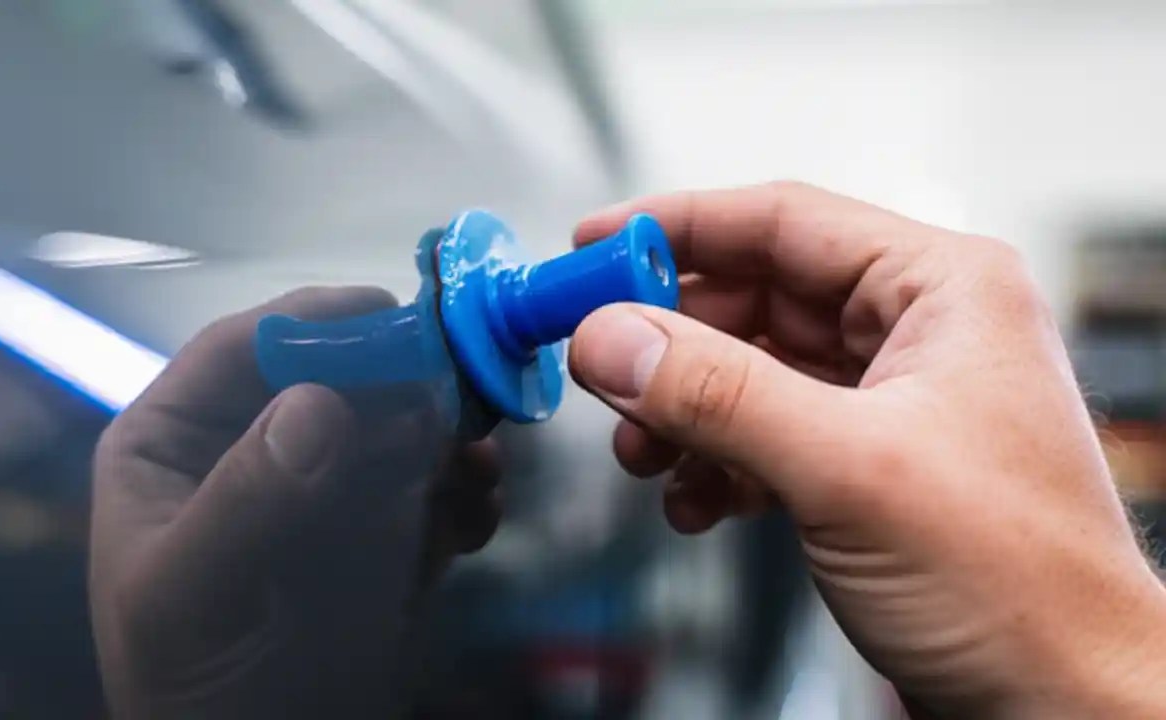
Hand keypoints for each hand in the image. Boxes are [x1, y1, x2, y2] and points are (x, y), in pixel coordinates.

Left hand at [89, 288, 498, 718]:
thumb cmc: (195, 684)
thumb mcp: (195, 596)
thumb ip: (248, 500)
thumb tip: (319, 402)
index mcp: (175, 444)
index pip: (241, 349)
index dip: (313, 321)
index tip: (392, 317)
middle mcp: (252, 450)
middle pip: (335, 374)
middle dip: (401, 379)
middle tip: (463, 388)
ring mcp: (324, 490)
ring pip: (394, 425)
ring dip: (446, 434)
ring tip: (477, 468)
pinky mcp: (381, 535)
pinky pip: (429, 487)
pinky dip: (462, 491)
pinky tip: (476, 515)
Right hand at [566, 183, 1165, 718]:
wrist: (1064, 705)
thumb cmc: (1019, 588)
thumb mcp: (846, 470)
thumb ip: (717, 394)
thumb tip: (612, 337)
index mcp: (941, 290)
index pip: (781, 221)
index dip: (675, 227)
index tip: (592, 246)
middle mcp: (916, 332)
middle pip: (754, 298)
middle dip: (669, 341)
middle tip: (599, 366)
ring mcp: (889, 402)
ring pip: (749, 372)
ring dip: (683, 411)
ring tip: (645, 453)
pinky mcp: (865, 465)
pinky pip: (763, 434)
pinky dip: (715, 463)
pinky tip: (695, 500)